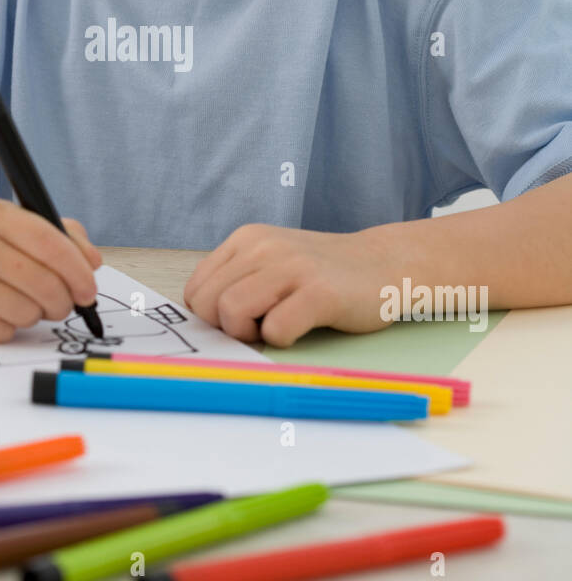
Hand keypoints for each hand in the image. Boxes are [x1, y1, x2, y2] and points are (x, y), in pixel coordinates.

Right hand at [0, 198, 102, 342]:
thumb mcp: (3, 220)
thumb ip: (55, 233)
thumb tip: (93, 262)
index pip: (51, 244)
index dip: (79, 272)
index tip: (89, 291)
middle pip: (43, 284)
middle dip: (61, 302)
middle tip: (59, 306)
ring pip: (24, 313)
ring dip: (31, 316)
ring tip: (15, 303)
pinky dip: (5, 329)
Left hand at [182, 223, 394, 346]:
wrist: (385, 263)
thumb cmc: (323, 274)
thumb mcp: (272, 262)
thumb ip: (238, 280)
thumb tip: (202, 321)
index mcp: (246, 240)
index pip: (196, 290)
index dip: (211, 316)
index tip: (242, 319)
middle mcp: (264, 247)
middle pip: (207, 303)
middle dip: (226, 328)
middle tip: (259, 328)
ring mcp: (292, 267)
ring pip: (231, 311)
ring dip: (250, 334)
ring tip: (279, 326)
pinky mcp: (320, 292)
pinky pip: (276, 329)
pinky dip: (282, 340)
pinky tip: (303, 327)